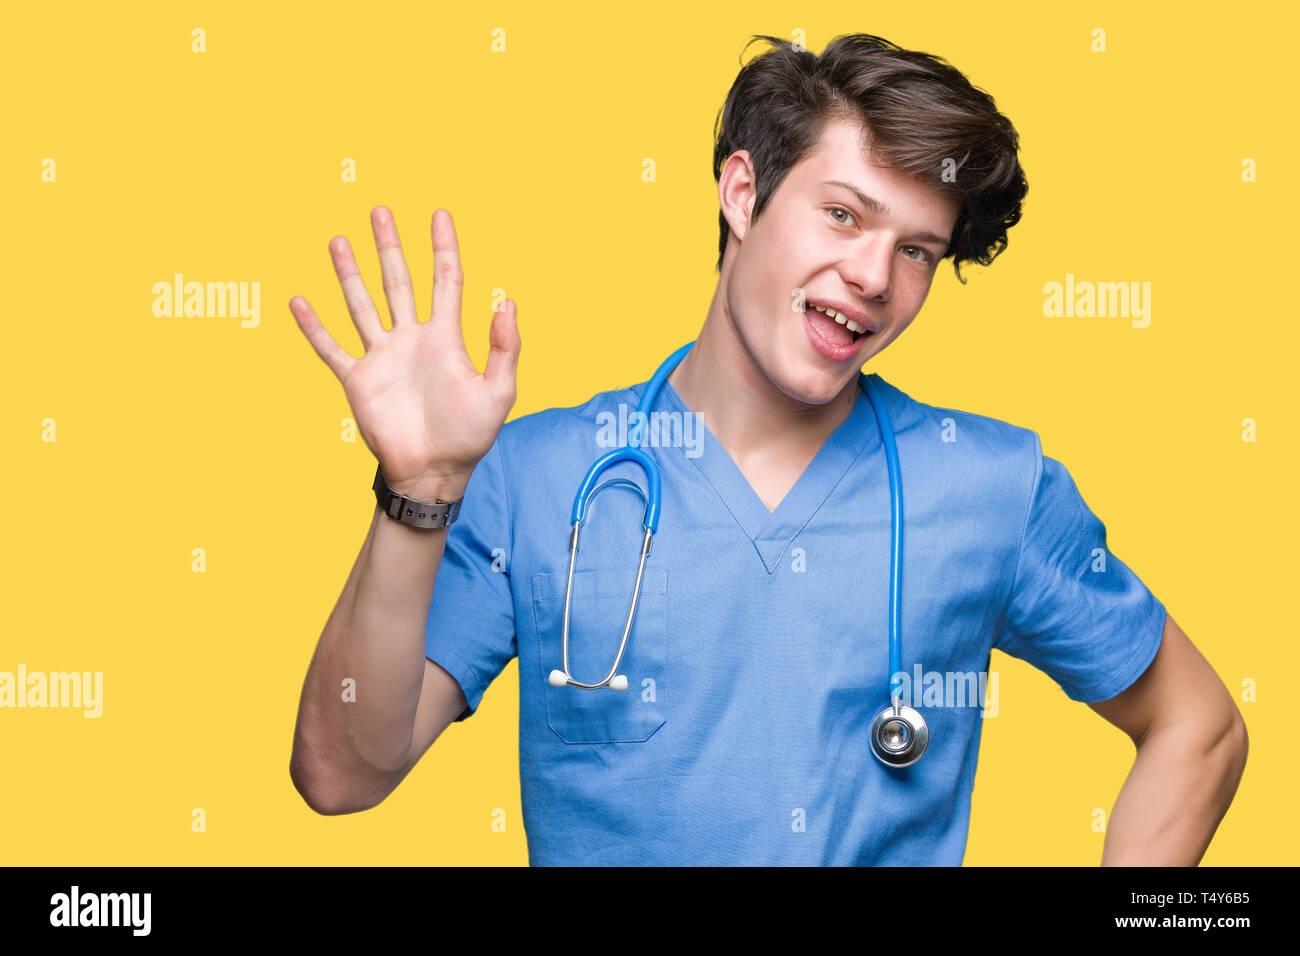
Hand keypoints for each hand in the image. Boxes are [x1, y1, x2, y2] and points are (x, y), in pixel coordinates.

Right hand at [290, 206, 519, 500]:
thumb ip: (504, 349)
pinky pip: (331, 348)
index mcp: (446, 338)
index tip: (440, 214)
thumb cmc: (470, 437)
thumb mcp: (498, 392)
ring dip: (350, 274)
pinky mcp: (358, 380)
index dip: (444, 248)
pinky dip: (314, 327)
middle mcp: (412, 340)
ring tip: (338, 241)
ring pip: (362, 305)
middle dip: (390, 247)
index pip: (446, 281)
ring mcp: (383, 357)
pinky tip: (299, 301)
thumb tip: (507, 302)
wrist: (433, 473)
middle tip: (380, 211)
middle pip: (399, 282)